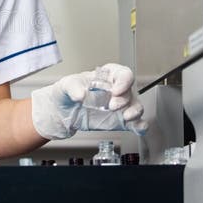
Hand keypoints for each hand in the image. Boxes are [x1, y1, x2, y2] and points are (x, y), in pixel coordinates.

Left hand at [31, 62, 146, 139]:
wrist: (62, 113)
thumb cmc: (67, 93)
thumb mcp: (66, 85)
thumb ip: (73, 87)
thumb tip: (81, 94)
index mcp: (107, 76)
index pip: (123, 74)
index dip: (123, 81)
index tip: (116, 90)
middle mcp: (117, 90)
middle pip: (130, 91)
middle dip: (124, 100)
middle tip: (111, 106)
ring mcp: (120, 107)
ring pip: (136, 107)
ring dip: (135, 112)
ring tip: (125, 117)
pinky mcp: (119, 122)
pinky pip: (136, 124)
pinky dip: (140, 127)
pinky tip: (137, 129)